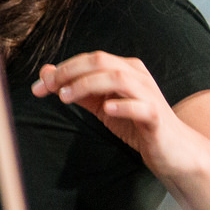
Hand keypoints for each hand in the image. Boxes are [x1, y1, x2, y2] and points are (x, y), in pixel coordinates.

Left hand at [31, 51, 199, 175]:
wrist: (171, 149)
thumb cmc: (135, 123)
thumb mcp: (101, 104)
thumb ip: (76, 89)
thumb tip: (46, 74)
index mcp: (124, 69)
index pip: (89, 59)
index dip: (61, 70)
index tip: (38, 87)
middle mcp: (137, 76)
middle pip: (101, 61)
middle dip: (69, 72)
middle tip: (47, 88)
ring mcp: (148, 94)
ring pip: (118, 78)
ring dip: (87, 85)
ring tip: (66, 97)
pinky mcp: (156, 116)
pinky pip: (141, 106)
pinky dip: (123, 105)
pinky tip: (107, 108)